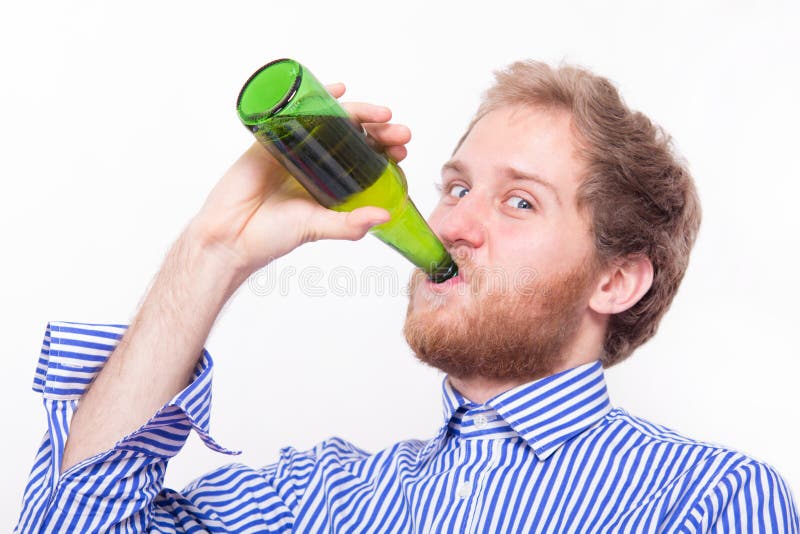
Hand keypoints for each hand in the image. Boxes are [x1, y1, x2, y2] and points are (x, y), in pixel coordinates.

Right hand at [188, 83, 411, 278]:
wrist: (230, 236)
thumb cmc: (272, 236)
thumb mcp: (317, 228)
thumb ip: (349, 225)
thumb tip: (385, 217)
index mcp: (331, 183)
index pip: (365, 160)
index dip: (386, 151)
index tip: (403, 149)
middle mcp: (316, 163)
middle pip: (354, 136)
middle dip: (380, 130)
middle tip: (399, 131)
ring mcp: (295, 148)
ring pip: (331, 121)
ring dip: (359, 112)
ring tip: (382, 113)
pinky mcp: (271, 139)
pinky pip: (294, 112)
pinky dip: (317, 99)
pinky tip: (336, 90)